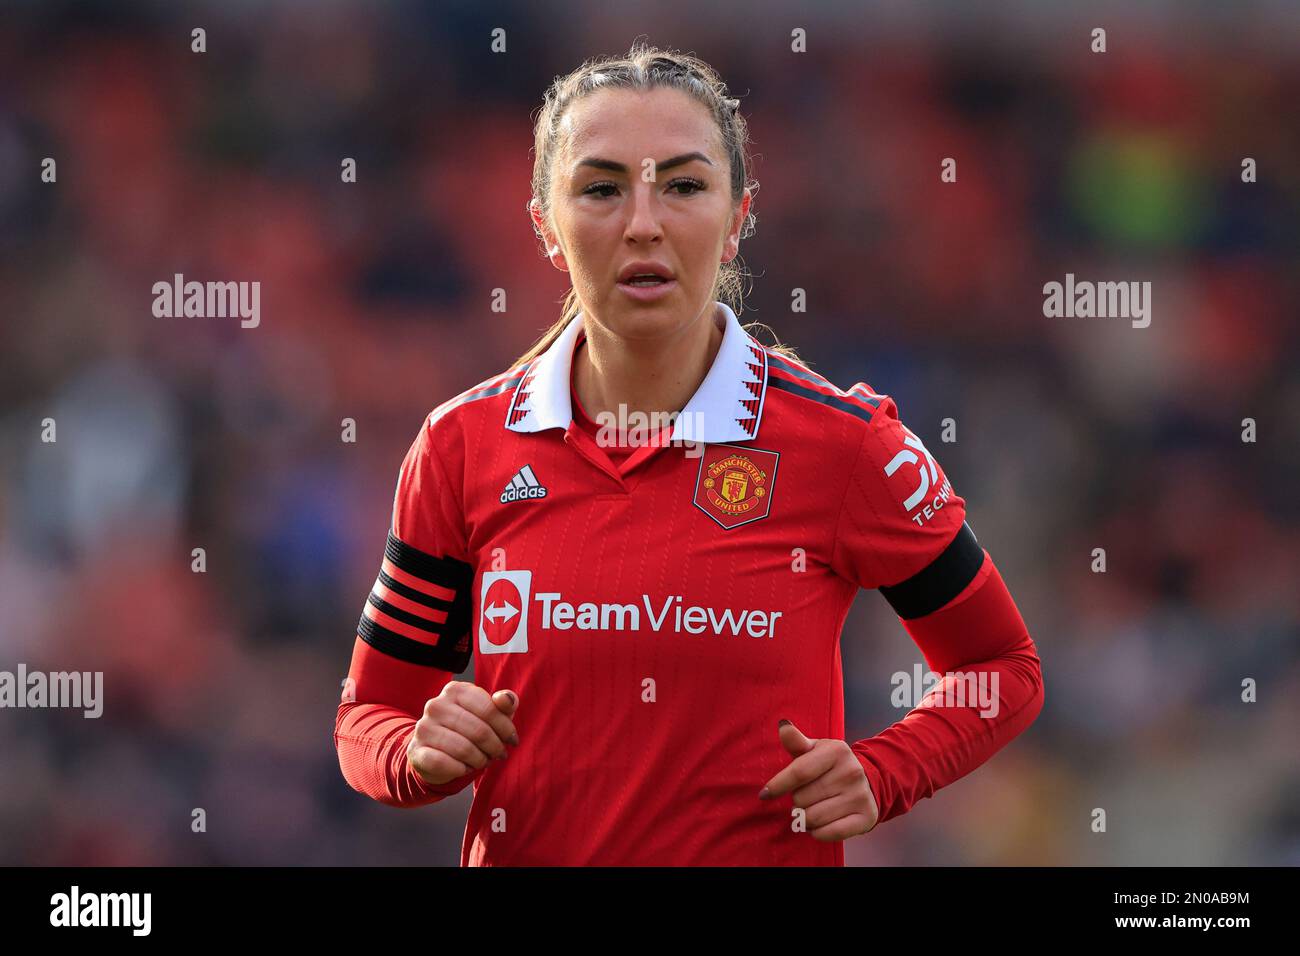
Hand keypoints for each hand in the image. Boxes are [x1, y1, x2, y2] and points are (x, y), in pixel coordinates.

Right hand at [407, 681, 519, 785]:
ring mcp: (423, 727)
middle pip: (479, 731)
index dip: (506, 729)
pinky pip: (443, 763)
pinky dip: (460, 769)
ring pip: (463, 749)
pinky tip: (464, 768)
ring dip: (480, 760)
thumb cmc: (469, 729)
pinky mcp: (416, 750)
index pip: (490, 709)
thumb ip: (504, 703)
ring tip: (482, 761)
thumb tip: (506, 699)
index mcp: (456, 690)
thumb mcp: (490, 714)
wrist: (435, 750)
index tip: (512, 740)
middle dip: (495, 747)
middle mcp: (436, 704)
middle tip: (499, 754)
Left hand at [758, 719, 878, 840]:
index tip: (764, 794)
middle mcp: (851, 772)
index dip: (778, 785)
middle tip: (804, 797)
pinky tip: (819, 824)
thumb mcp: (815, 750)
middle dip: (797, 800)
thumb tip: (783, 727)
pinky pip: (830, 833)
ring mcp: (860, 796)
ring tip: (810, 810)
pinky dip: (818, 832)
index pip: (799, 772)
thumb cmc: (830, 766)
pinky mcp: (866, 818)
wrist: (868, 782)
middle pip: (803, 798)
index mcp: (837, 751)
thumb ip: (796, 741)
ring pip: (813, 818)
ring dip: (805, 819)